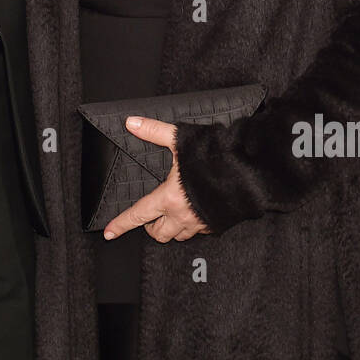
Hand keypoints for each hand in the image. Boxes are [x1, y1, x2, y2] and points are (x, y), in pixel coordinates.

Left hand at [103, 117, 210, 242]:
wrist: (250, 170)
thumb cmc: (216, 156)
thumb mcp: (180, 139)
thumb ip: (153, 131)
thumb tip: (131, 123)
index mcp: (169, 197)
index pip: (138, 214)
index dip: (121, 224)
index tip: (109, 232)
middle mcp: (183, 214)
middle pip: (158, 233)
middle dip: (150, 227)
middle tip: (149, 215)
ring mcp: (200, 223)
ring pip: (177, 236)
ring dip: (170, 229)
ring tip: (169, 215)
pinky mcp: (216, 225)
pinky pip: (197, 232)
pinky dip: (190, 226)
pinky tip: (192, 213)